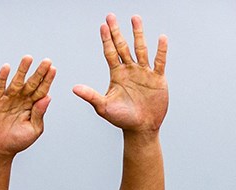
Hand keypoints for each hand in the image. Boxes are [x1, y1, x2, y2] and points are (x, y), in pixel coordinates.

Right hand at [0, 56, 55, 155]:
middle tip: (47, 61)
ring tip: (28, 58)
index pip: (42, 90)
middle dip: (39, 72)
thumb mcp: (33, 130)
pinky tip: (7, 67)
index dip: (47, 80)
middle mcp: (21, 99)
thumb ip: (40, 114)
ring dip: (22, 70)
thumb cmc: (17, 141)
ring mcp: (8, 99)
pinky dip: (2, 77)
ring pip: (16, 81)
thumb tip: (48, 97)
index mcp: (32, 106)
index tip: (53, 69)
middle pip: (31, 83)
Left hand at [74, 14, 167, 132]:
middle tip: (111, 16)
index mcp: (117, 74)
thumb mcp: (103, 107)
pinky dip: (161, 50)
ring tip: (134, 18)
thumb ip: (90, 95)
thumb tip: (74, 88)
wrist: (141, 128)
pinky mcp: (157, 78)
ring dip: (138, 34)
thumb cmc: (121, 118)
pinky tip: (161, 38)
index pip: (110, 53)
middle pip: (123, 46)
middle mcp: (130, 70)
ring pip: (141, 49)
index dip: (107, 40)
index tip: (103, 26)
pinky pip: (159, 61)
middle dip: (117, 31)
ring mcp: (144, 72)